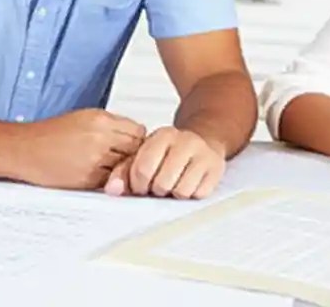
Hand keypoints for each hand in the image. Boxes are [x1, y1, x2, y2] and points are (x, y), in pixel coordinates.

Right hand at [11, 109, 145, 189]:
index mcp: (100, 119)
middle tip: (125, 159)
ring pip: (125, 167)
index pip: (139, 131)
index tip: (133, 144)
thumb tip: (137, 136)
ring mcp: (94, 159)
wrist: (24, 149)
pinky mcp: (87, 179)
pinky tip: (98, 175)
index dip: (137, 139)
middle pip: (136, 149)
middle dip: (133, 155)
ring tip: (109, 167)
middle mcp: (99, 138)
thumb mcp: (84, 118)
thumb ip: (111, 126)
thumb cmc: (50, 134)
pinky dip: (109, 180)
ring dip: (122, 169)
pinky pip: (110, 181)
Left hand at [103, 126, 225, 198]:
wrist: (204, 142)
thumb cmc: (169, 153)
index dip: (138, 185)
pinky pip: (198, 194)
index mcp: (162, 135)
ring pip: (181, 191)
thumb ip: (124, 171)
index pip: (142, 168)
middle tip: (160, 185)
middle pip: (162, 183)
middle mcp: (184, 140)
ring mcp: (203, 153)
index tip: (141, 186)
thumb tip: (112, 190)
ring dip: (175, 194)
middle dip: (157, 191)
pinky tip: (190, 184)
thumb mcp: (145, 155)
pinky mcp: (216, 168)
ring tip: (175, 184)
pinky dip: (192, 195)